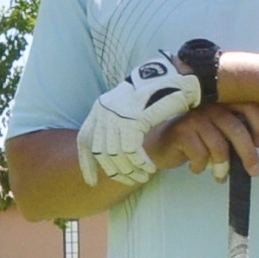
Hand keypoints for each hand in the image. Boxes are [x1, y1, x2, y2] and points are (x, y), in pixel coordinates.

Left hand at [78, 53, 201, 183]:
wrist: (174, 76)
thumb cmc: (156, 92)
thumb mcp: (129, 106)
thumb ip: (118, 122)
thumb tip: (112, 146)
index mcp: (100, 108)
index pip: (84, 140)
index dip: (86, 164)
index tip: (92, 182)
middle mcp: (104, 111)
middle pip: (101, 152)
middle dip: (115, 171)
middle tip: (130, 180)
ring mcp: (117, 116)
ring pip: (117, 155)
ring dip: (130, 170)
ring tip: (143, 176)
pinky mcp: (133, 121)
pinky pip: (132, 152)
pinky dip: (140, 164)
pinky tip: (149, 168)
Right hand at [148, 102, 258, 181]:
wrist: (160, 145)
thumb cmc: (197, 140)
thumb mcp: (225, 138)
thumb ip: (250, 136)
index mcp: (224, 103)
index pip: (250, 107)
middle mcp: (210, 106)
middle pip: (236, 129)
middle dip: (248, 154)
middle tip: (254, 172)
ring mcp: (195, 117)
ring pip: (218, 146)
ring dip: (222, 166)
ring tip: (219, 175)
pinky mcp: (181, 131)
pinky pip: (200, 154)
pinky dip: (201, 166)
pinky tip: (197, 168)